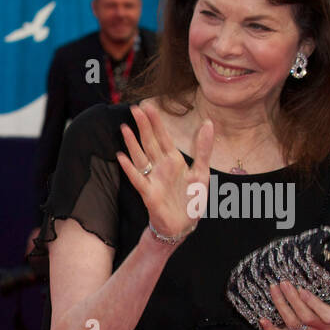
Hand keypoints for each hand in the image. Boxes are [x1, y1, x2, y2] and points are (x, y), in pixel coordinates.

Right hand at [116, 99, 212, 241]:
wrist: (183, 224)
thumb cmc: (190, 200)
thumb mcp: (202, 172)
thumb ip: (204, 148)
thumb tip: (208, 123)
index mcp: (174, 160)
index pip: (163, 136)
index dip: (156, 121)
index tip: (148, 105)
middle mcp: (161, 167)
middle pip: (149, 142)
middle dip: (143, 126)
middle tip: (134, 108)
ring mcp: (153, 179)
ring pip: (140, 157)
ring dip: (132, 143)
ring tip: (124, 128)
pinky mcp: (149, 193)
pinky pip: (138, 179)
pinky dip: (130, 169)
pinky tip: (122, 158)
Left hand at [259, 281, 329, 329]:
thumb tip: (323, 264)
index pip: (326, 315)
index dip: (313, 303)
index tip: (302, 289)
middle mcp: (325, 328)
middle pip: (306, 317)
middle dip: (292, 299)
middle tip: (283, 283)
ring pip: (293, 324)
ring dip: (281, 307)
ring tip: (274, 290)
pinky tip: (262, 320)